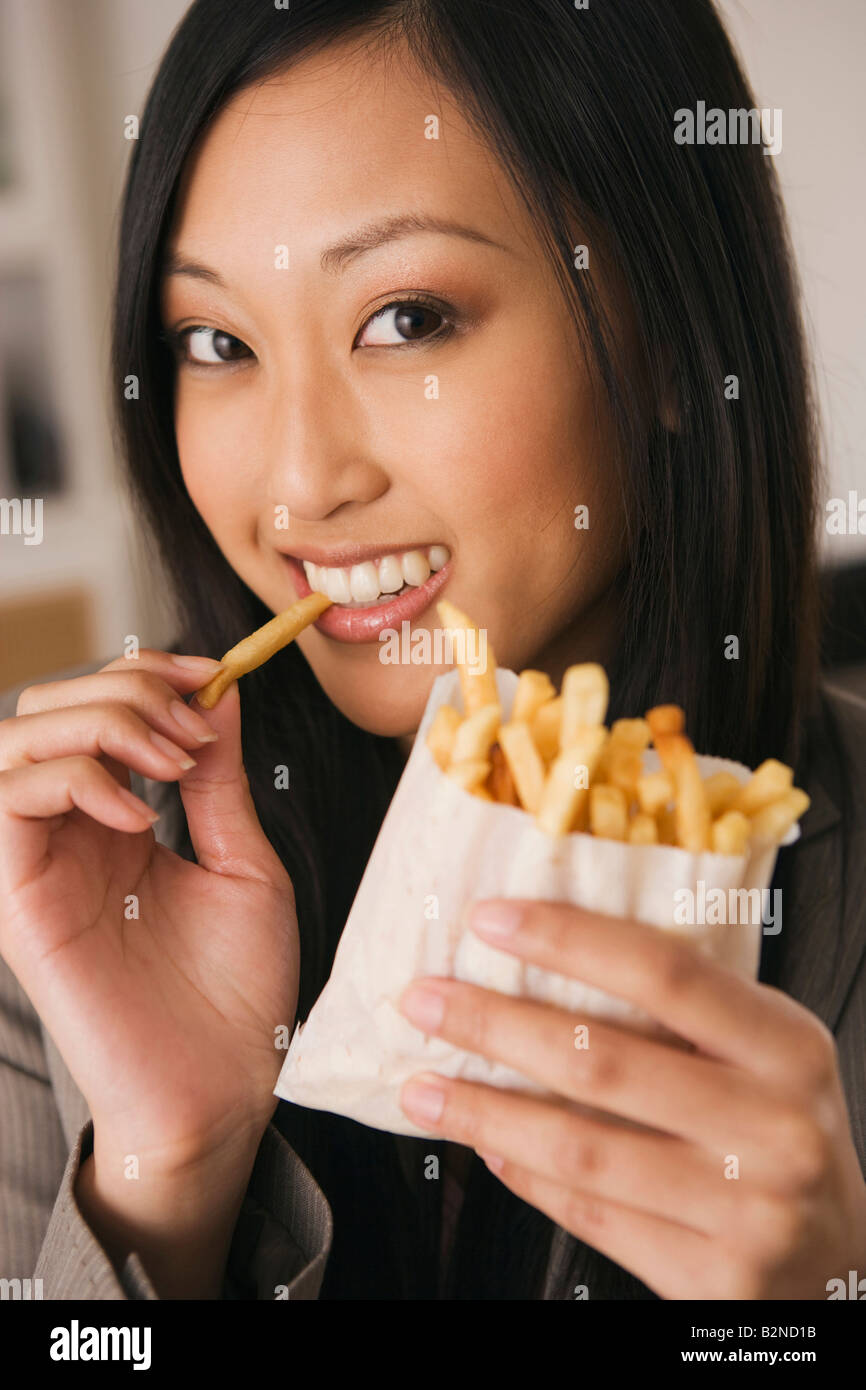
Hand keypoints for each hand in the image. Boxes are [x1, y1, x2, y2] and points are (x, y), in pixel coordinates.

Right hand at [0, 650, 298, 1177]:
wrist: (226, 1086)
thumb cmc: (237, 990)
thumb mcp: (242, 861)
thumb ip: (218, 778)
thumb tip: (217, 688)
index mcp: (116, 820)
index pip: (96, 707)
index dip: (148, 672)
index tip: (213, 673)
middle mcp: (68, 835)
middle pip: (48, 707)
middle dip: (126, 689)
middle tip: (193, 728)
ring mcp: (38, 866)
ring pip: (16, 739)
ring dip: (100, 721)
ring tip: (171, 759)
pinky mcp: (19, 903)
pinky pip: (11, 802)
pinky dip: (74, 777)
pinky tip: (137, 811)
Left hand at [397, 899, 865, 1298]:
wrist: (845, 1264)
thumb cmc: (787, 1132)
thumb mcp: (770, 1054)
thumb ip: (692, 1010)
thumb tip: (553, 950)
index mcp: (786, 1048)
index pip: (664, 972)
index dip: (568, 939)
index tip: (490, 920)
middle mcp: (771, 1127)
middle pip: (602, 1062)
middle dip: (494, 1025)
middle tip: (426, 1000)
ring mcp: (743, 1211)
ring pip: (580, 1150)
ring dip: (484, 1111)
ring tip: (422, 1086)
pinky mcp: (709, 1276)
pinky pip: (591, 1215)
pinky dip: (525, 1175)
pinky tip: (487, 1144)